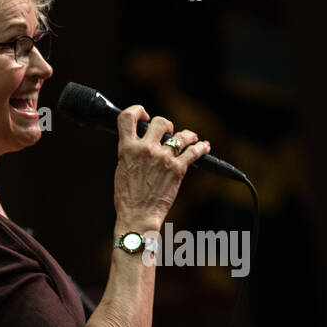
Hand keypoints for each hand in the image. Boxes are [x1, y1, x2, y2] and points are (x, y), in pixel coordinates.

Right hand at [112, 105, 210, 230]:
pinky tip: (204, 147)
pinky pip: (194, 152)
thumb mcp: (122, 169)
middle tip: (169, 133)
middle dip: (167, 125)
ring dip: (188, 135)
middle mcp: (145, 149)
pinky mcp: (178, 169)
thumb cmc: (128, 198)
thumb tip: (139, 145)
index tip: (144, 115)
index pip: (128, 118)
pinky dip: (201, 148)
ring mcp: (162, 158)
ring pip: (181, 136)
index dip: (138, 110)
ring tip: (191, 138)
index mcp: (127, 149)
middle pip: (160, 122)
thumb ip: (130, 153)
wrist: (138, 216)